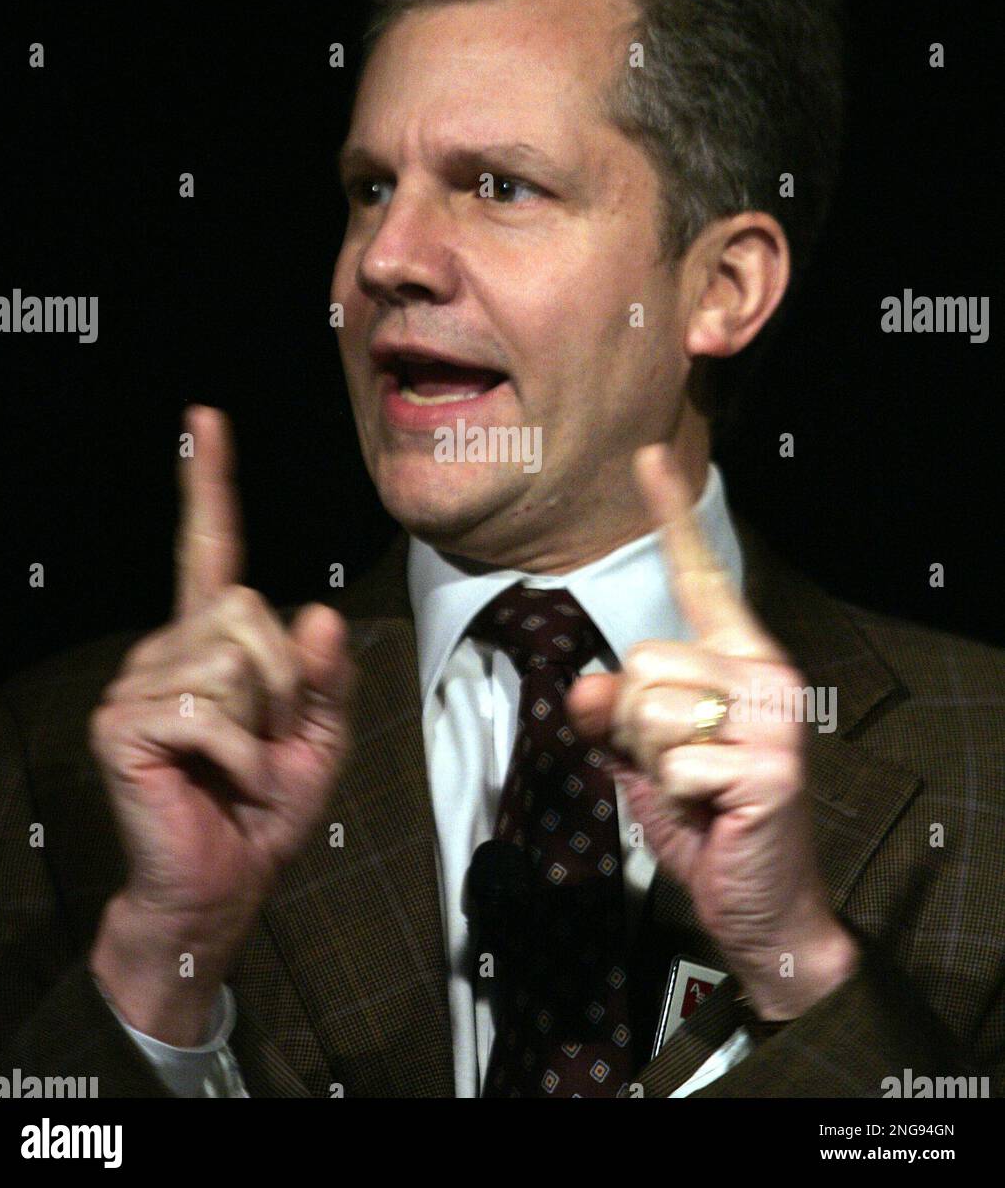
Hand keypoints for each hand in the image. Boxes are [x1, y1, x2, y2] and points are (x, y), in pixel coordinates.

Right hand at [89, 406, 351, 1040]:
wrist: (225, 881)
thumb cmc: (265, 807)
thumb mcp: (320, 735)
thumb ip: (326, 676)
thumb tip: (318, 615)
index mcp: (212, 642)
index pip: (210, 550)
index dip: (210, 486)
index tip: (206, 420)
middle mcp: (167, 649)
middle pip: (248, 611)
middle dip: (285, 680)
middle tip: (271, 738)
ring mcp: (139, 683)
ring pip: (234, 657)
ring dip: (264, 721)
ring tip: (243, 762)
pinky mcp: (124, 722)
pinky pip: (210, 708)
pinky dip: (242, 754)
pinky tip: (224, 780)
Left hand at [566, 445, 856, 1020]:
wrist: (756, 901)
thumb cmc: (703, 818)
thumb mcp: (641, 756)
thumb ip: (612, 710)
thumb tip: (585, 685)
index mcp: (736, 656)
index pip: (696, 576)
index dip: (671, 515)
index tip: (648, 456)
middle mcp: (764, 671)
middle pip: (641, 660)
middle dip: (632, 724)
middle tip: (676, 764)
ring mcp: (773, 716)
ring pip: (648, 709)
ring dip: (651, 762)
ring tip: (695, 786)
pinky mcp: (770, 764)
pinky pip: (671, 763)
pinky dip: (673, 797)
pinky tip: (714, 812)